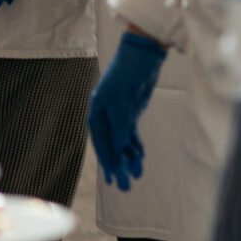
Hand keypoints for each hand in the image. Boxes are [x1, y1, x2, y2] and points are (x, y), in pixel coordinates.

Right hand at [89, 30, 165, 189]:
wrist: (143, 54)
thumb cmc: (128, 73)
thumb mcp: (123, 102)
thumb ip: (120, 127)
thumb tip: (120, 151)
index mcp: (97, 110)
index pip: (100, 141)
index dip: (106, 161)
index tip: (112, 178)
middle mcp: (106, 114)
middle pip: (110, 144)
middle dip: (117, 165)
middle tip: (124, 187)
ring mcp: (119, 114)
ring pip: (122, 142)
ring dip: (128, 159)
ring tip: (135, 177)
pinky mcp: (132, 112)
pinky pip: (131, 135)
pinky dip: (136, 147)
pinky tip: (140, 160)